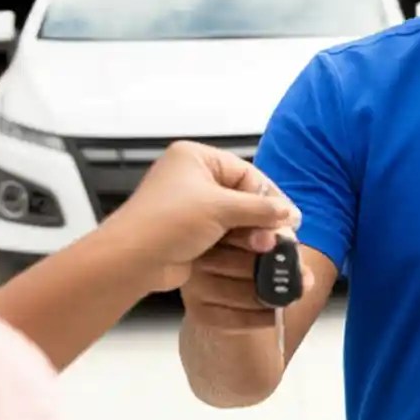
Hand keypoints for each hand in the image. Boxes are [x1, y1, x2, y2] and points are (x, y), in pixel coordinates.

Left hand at [98, 140, 302, 294]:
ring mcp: (190, 207)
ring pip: (235, 218)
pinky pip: (224, 234)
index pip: (246, 173)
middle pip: (243, 196)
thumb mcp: (221, 208)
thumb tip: (288, 212)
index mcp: (195, 158)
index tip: (289, 215)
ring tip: (265, 248)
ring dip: (252, 234)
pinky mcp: (189, 232)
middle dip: (262, 218)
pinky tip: (252, 255)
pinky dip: (238, 244)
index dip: (270, 195)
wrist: (130, 262)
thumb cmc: (165, 223)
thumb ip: (260, 208)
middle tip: (280, 235)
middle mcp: (192, 179)